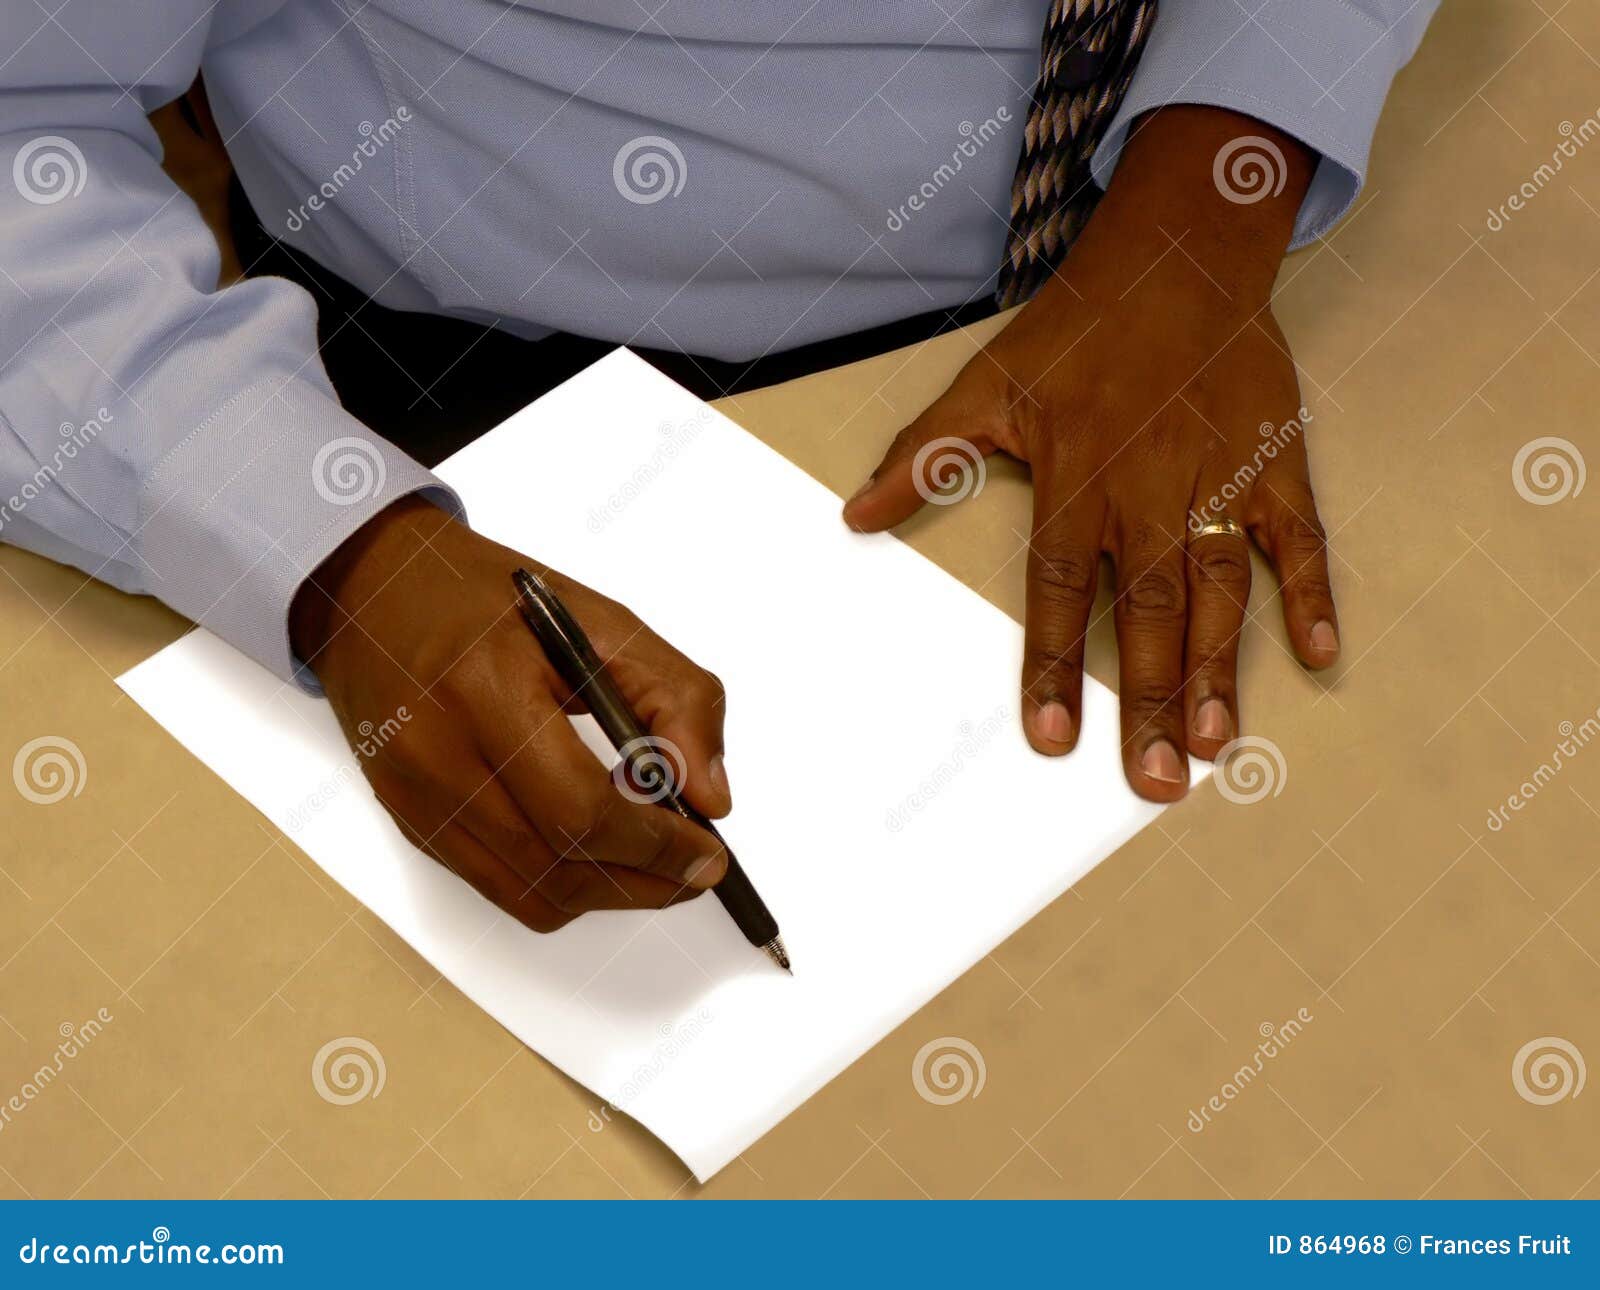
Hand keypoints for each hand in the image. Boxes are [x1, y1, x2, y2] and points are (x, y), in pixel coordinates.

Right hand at [289, 496, 732, 930]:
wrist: (373, 592)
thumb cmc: (488, 600)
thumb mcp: (601, 620)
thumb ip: (674, 698)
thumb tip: (711, 797)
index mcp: (486, 688)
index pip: (581, 807)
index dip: (656, 844)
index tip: (708, 851)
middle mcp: (438, 755)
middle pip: (559, 866)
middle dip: (645, 880)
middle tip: (696, 867)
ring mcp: (415, 799)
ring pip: (532, 895)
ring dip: (609, 893)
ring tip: (655, 862)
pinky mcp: (409, 823)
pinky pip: (500, 886)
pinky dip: (562, 883)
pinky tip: (596, 849)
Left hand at [843, 107, 1338, 801]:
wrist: (1177, 254)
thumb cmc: (1078, 330)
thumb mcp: (987, 385)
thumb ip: (923, 456)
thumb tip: (853, 515)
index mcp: (1077, 480)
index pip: (1058, 592)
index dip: (1054, 669)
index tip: (1051, 740)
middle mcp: (1148, 491)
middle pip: (1146, 611)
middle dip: (1148, 700)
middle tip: (1151, 781)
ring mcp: (1218, 478)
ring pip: (1220, 589)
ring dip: (1219, 668)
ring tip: (1214, 745)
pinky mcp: (1275, 461)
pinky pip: (1299, 537)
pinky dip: (1310, 593)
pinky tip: (1318, 654)